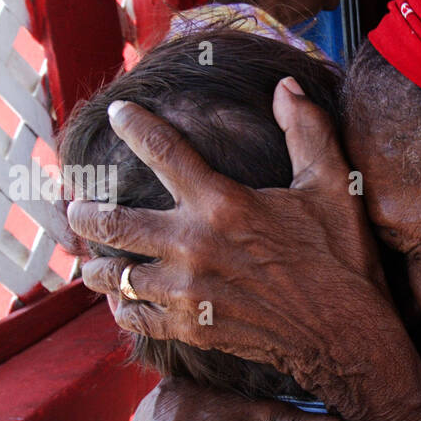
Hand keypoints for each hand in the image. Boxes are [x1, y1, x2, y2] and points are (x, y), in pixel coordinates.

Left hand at [67, 79, 420, 420]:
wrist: (345, 335)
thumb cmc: (341, 259)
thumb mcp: (332, 186)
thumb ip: (307, 130)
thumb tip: (286, 86)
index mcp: (223, 203)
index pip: (163, 151)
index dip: (134, 126)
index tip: (118, 114)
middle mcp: (194, 245)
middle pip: (114, 223)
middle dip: (85, 213)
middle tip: (74, 206)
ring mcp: (187, 290)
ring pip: (116, 276)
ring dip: (96, 268)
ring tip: (88, 264)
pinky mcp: (191, 326)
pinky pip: (136, 318)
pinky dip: (122, 310)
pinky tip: (120, 303)